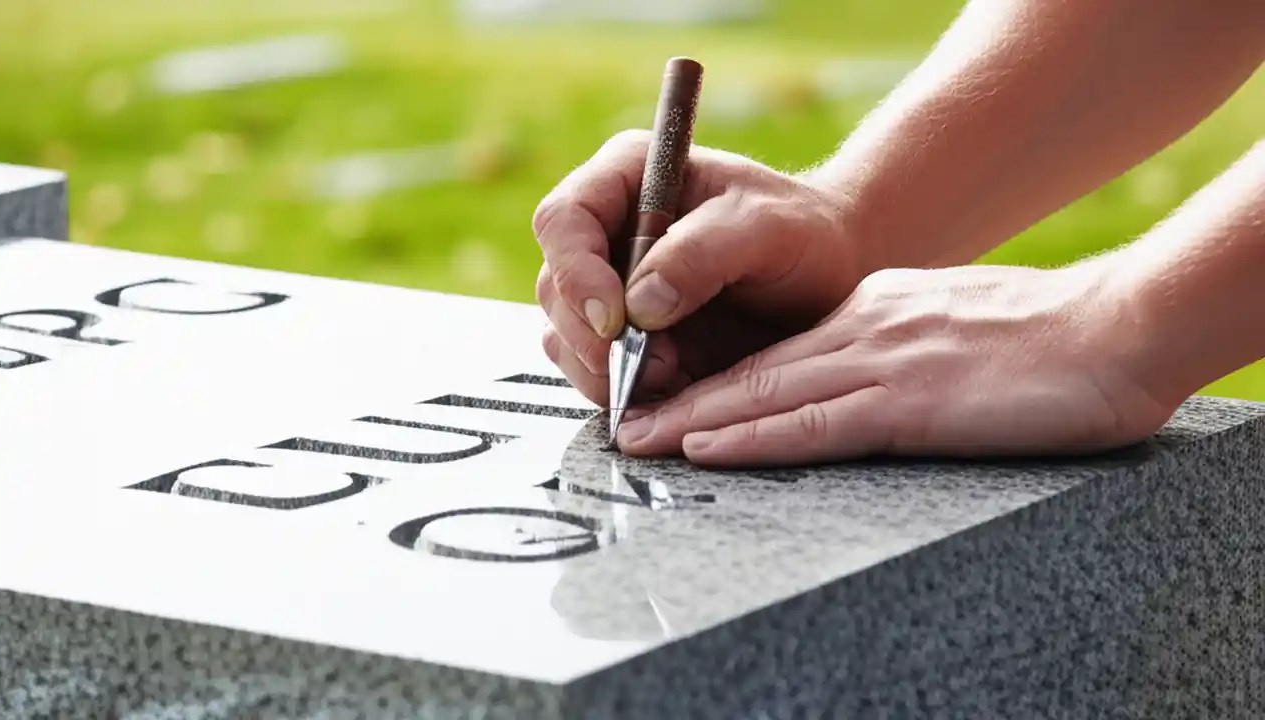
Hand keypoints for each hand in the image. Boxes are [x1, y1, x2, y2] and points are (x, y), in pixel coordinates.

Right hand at [532, 130, 865, 406]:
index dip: (578, 273)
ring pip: (564, 336)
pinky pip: (592, 371)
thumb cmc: (804, 235)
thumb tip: (637, 305)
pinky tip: (672, 387)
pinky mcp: (624, 338)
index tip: (616, 320)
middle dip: (593, 338)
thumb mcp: (766, 227)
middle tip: (654, 366)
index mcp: (628, 178)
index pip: (563, 220)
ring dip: (605, 370)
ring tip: (675, 374)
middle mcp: (606, 231)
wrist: (831, 280)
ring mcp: (609, 288)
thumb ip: (702, 253)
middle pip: (556, 287)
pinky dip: (621, 390)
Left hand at [614, 262, 1176, 466]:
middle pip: (752, 370)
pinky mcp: (909, 405)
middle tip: (619, 419)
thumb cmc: (1046, 334)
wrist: (1114, 329)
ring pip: (765, 395)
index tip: (667, 398)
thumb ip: (900, 343)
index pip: (776, 350)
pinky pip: (813, 425)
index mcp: (873, 311)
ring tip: (636, 440)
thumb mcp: (951, 322)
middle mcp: (861, 329)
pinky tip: (709, 449)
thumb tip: (867, 372)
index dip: (715, 378)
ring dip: (693, 420)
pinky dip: (752, 438)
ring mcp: (881, 364)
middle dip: (679, 398)